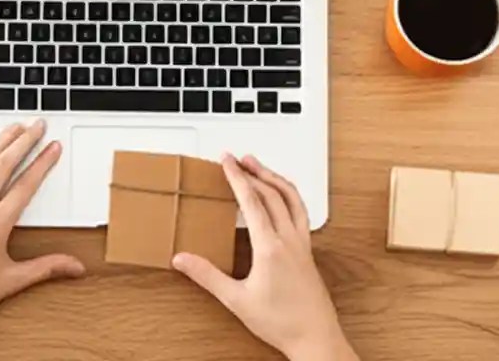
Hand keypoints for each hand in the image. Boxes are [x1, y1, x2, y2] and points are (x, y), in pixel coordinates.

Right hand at [172, 154, 358, 360]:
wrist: (315, 338)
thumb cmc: (281, 322)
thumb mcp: (236, 300)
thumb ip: (207, 276)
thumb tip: (183, 259)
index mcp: (270, 247)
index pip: (252, 201)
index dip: (237, 177)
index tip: (227, 161)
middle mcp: (290, 240)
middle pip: (272, 193)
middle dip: (253, 171)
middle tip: (237, 159)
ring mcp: (302, 244)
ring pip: (292, 199)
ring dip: (274, 178)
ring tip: (260, 167)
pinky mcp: (308, 251)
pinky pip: (301, 212)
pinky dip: (290, 196)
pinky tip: (283, 197)